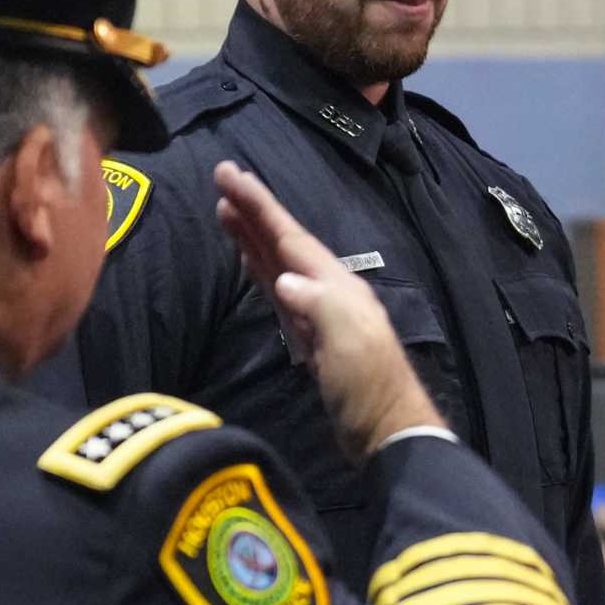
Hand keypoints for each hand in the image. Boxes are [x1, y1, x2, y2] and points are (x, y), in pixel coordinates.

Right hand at [214, 163, 442, 460]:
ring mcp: (317, 312)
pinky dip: (261, 270)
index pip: (292, 237)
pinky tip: (249, 259)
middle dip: (253, 212)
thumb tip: (285, 280)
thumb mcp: (349, 343)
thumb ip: (319, 306)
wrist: (383, 429)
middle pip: (282, 243)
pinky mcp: (308, 336)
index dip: (260, 205)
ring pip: (278, 263)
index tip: (229, 174)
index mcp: (337, 285)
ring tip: (225, 210)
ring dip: (252, 237)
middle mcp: (327, 290)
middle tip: (221, 178)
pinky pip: (278, 290)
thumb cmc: (369, 386)